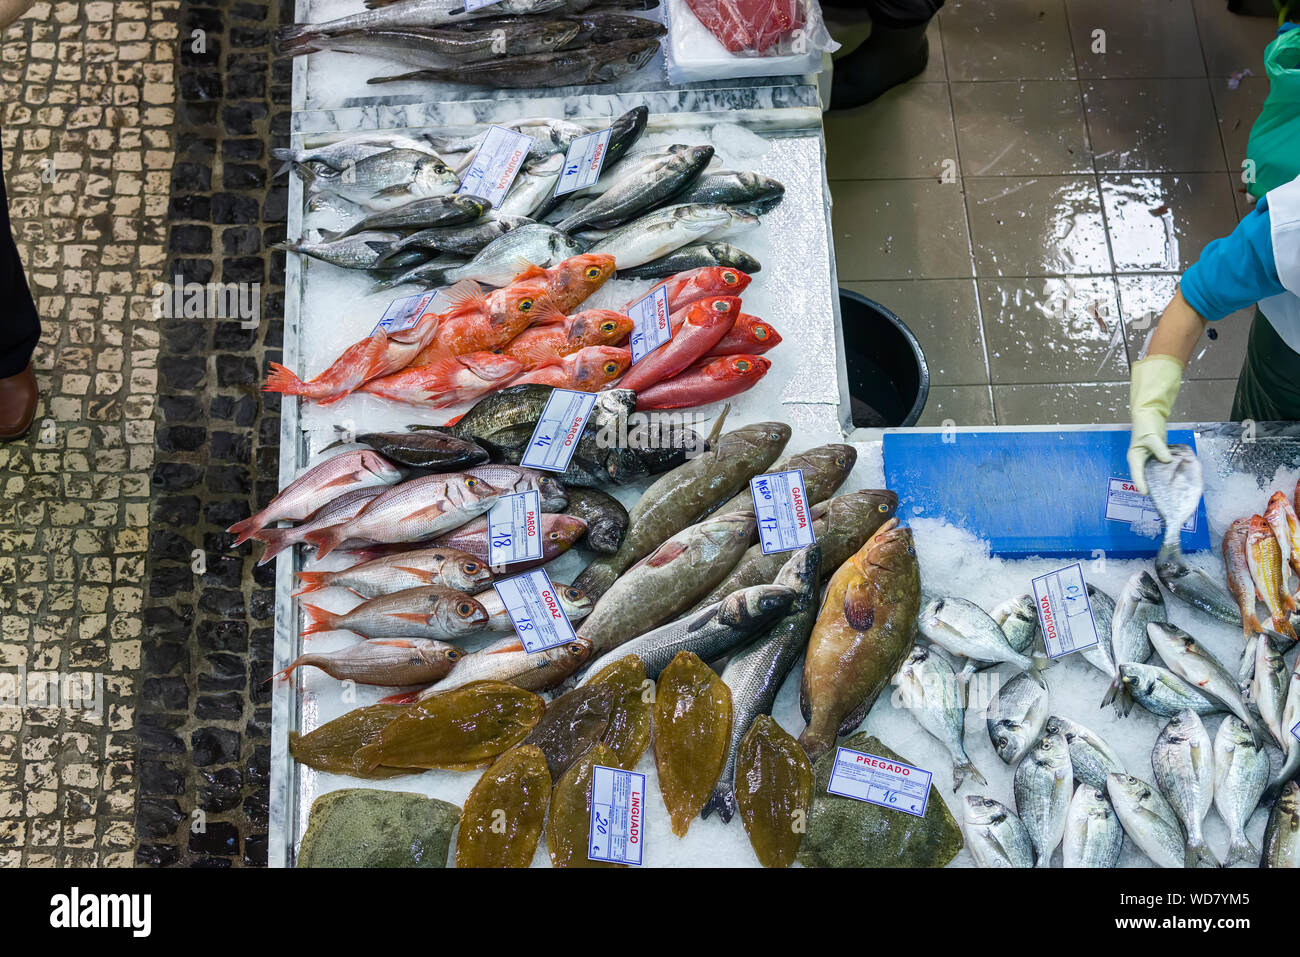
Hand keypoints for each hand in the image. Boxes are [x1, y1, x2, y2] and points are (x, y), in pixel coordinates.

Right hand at [1128, 355, 1183, 494]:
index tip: (1146, 493)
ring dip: (1159, 480)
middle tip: (1161, 495)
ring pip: (1153, 473)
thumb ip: (1160, 449)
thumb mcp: (1152, 437)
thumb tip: (1167, 460)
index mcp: (1134, 457)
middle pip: (1144, 476)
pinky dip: (1166, 472)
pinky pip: (1160, 468)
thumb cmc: (1146, 426)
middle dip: (1151, 486)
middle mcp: (1140, 461)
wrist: (1150, 415)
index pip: (1136, 474)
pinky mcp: (1157, 457)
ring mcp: (1149, 460)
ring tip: (1168, 490)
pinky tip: (1174, 477)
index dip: (1141, 484)